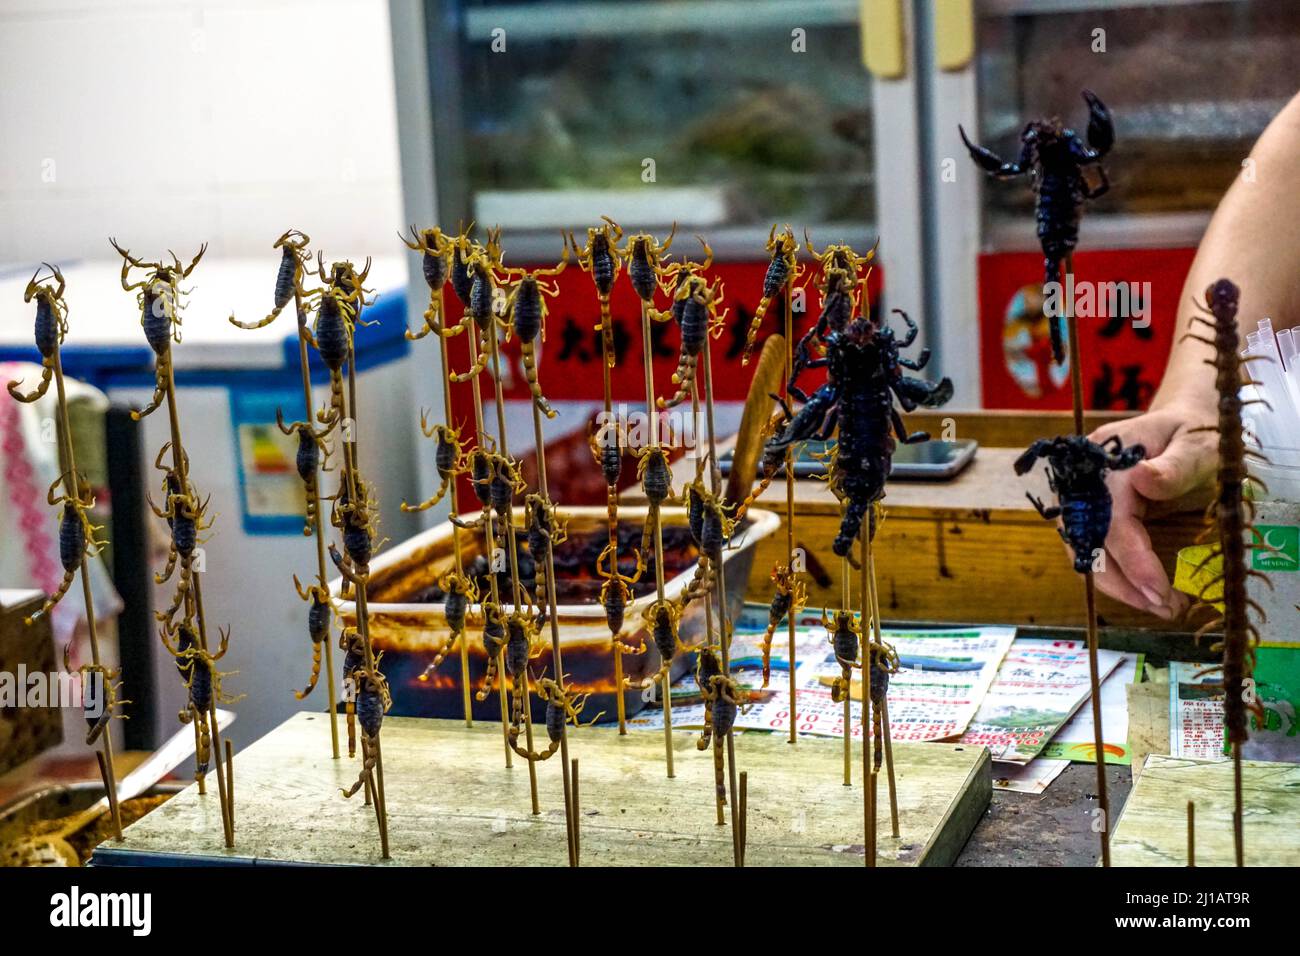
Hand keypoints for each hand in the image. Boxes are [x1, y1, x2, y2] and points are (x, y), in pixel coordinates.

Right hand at [1088, 406, 1217, 618]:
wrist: (1180, 425)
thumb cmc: (1194, 433)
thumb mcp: (1197, 445)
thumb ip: (1175, 466)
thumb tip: (1145, 480)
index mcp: (1107, 460)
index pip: (1112, 520)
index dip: (1133, 560)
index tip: (1160, 592)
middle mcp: (1083, 481)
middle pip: (1088, 543)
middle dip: (1125, 584)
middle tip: (1168, 608)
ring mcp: (1081, 498)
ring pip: (1084, 553)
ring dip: (1118, 585)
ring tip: (1160, 605)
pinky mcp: (1087, 514)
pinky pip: (1091, 551)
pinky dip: (1115, 575)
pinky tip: (1144, 589)